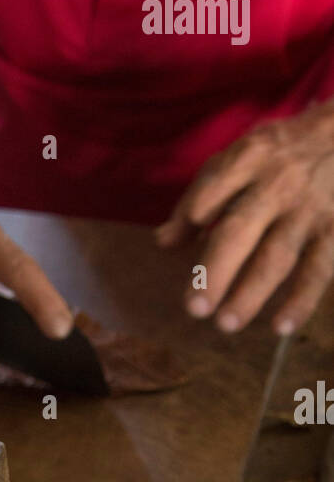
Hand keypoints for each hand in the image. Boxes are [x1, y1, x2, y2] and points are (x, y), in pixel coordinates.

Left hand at [156, 102, 333, 334]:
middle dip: (216, 270)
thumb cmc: (282, 154)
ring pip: (277, 255)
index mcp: (250, 158)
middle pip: (241, 228)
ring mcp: (309, 209)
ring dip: (251, 292)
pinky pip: (319, 269)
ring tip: (226, 324)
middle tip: (194, 308)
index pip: (216, 185)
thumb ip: (202, 195)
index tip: (172, 244)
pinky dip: (302, 300)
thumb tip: (164, 241)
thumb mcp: (242, 157)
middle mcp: (278, 183)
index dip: (196, 210)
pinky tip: (282, 326)